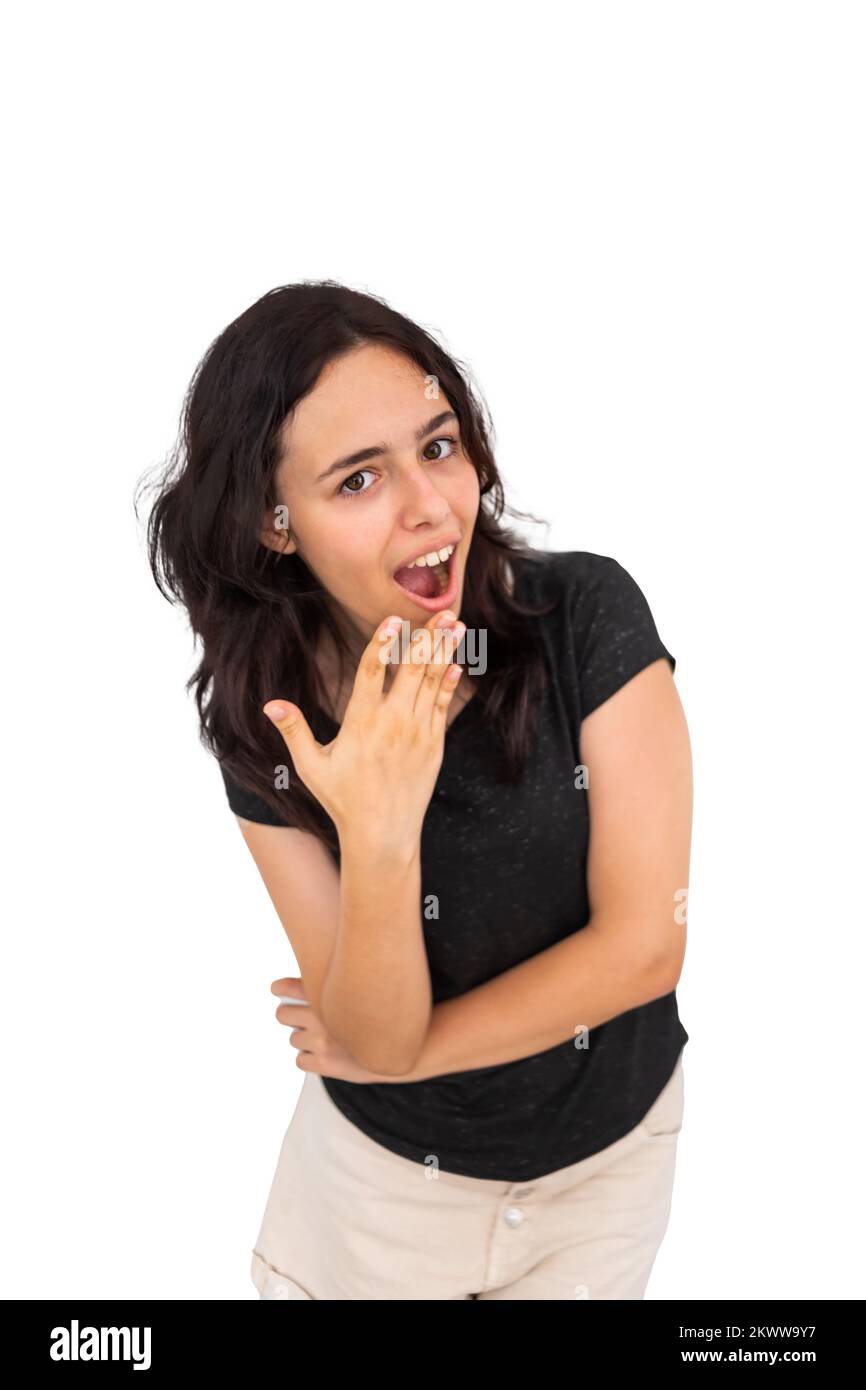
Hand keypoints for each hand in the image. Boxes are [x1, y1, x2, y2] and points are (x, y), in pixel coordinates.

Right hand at [262, 609, 465, 842]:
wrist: (382, 834)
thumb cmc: (341, 799)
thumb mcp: (311, 766)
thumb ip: (294, 731)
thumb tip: (270, 704)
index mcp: (361, 723)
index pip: (372, 673)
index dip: (382, 644)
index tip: (393, 620)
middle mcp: (392, 723)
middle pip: (412, 670)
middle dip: (427, 637)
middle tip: (441, 610)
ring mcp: (417, 733)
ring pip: (432, 682)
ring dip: (443, 651)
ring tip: (454, 624)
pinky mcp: (433, 745)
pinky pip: (443, 706)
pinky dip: (449, 682)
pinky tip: (456, 661)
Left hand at [271, 976, 403, 1082]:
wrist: (407, 1047)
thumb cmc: (383, 1018)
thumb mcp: (361, 993)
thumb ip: (334, 986)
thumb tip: (299, 983)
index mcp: (330, 994)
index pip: (290, 987)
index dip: (281, 988)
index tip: (276, 988)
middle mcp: (324, 1016)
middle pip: (283, 1014)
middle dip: (291, 1016)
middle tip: (304, 1018)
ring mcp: (323, 1041)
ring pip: (293, 1039)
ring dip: (304, 1038)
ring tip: (325, 1037)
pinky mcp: (325, 1064)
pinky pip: (300, 1060)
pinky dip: (309, 1058)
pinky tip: (325, 1054)